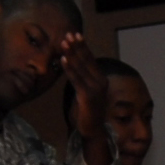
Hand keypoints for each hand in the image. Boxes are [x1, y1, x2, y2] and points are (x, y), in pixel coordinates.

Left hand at [56, 30, 109, 164]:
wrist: (93, 130)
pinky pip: (76, 79)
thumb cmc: (87, 112)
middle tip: (68, 34)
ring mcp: (95, 89)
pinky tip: (63, 60)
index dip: (82, 46)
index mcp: (101, 79)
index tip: (75, 35)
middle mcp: (100, 82)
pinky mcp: (88, 96)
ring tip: (64, 43)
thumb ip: (82, 79)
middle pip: (86, 60)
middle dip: (76, 46)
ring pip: (81, 67)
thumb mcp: (85, 92)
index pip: (91, 59)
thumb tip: (73, 66)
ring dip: (71, 54)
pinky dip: (69, 69)